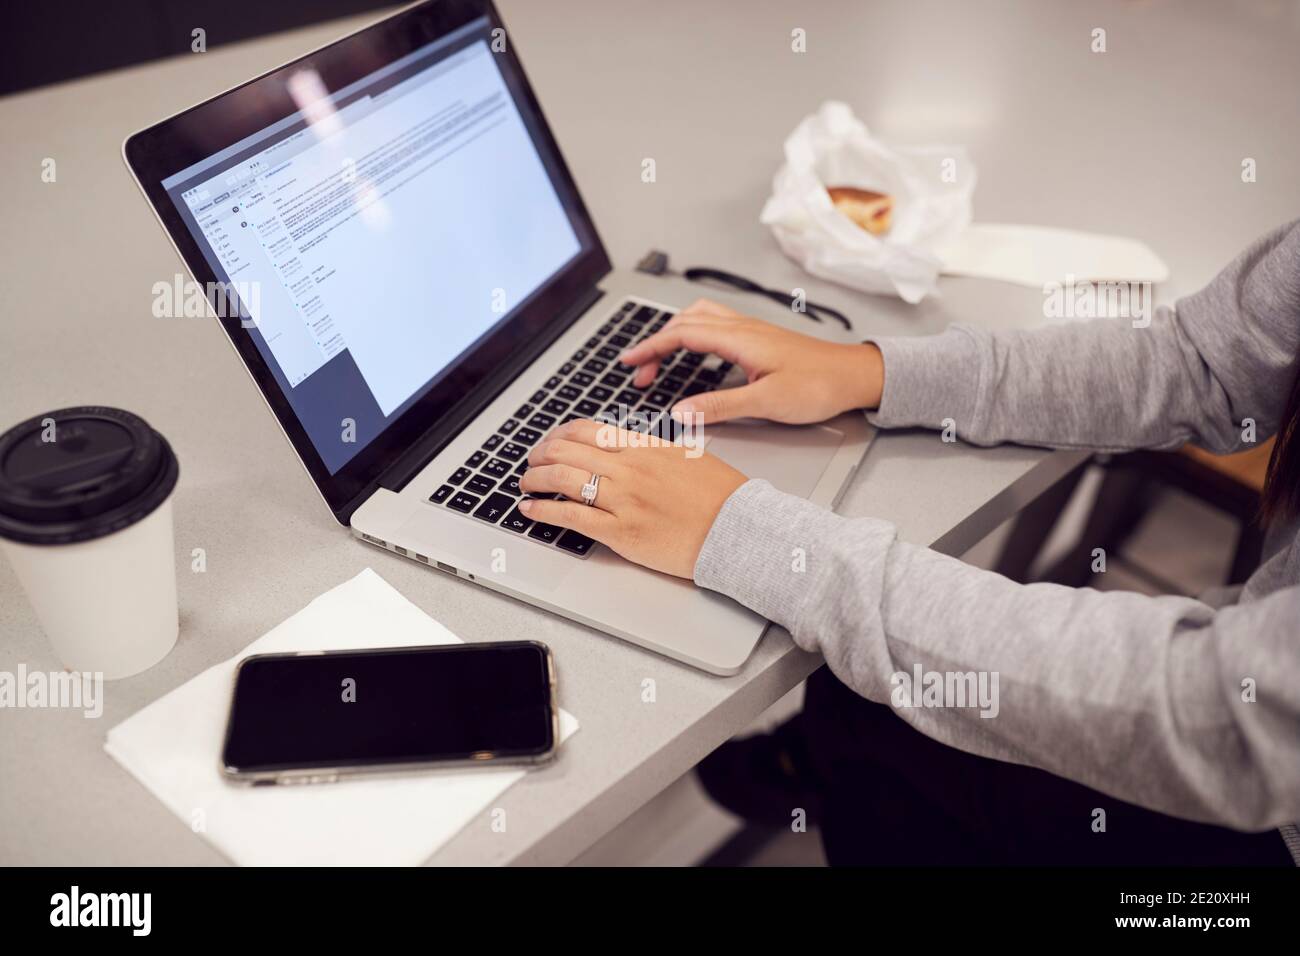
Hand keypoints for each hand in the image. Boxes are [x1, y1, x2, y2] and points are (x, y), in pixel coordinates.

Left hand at [517, 419, 747, 577]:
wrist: (739, 530)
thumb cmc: (722, 498)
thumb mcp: (688, 456)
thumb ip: (654, 450)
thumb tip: (629, 447)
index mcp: (646, 446)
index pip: (587, 429)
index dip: (559, 434)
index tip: (551, 440)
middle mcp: (630, 467)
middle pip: (566, 450)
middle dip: (539, 454)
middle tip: (531, 462)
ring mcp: (623, 499)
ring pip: (562, 478)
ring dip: (534, 479)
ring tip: (525, 484)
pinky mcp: (621, 532)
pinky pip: (570, 516)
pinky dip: (543, 510)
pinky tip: (531, 510)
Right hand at [620, 298, 884, 424]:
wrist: (856, 376)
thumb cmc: (820, 386)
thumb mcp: (766, 402)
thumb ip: (719, 406)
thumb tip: (680, 412)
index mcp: (740, 339)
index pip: (682, 334)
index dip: (650, 348)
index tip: (628, 362)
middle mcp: (743, 328)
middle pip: (686, 322)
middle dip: (656, 343)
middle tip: (639, 371)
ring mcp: (752, 331)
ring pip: (701, 318)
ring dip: (675, 334)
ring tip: (660, 360)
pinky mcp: (760, 339)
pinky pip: (716, 326)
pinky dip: (694, 335)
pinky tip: (696, 354)